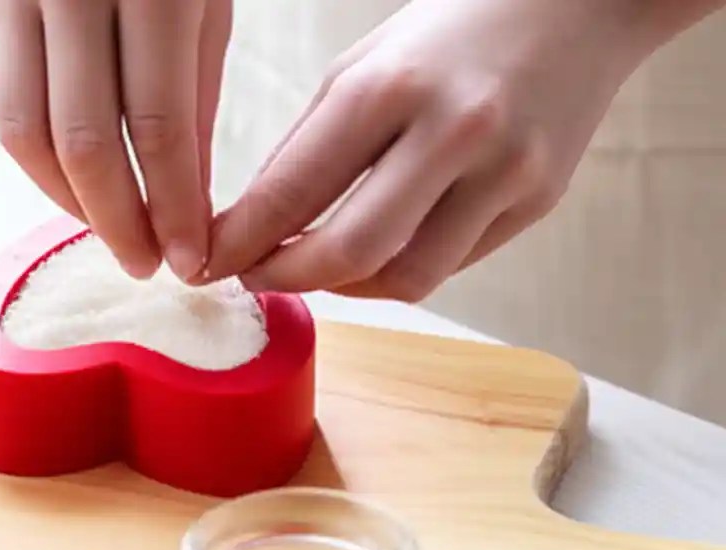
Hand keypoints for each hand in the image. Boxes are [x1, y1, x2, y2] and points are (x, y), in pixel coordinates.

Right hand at [0, 0, 232, 280]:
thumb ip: (195, 93)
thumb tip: (186, 204)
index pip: (159, 128)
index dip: (174, 207)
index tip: (189, 258)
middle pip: (82, 144)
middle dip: (116, 222)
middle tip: (144, 262)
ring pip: (20, 133)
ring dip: (63, 198)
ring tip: (104, 222)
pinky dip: (18, 146)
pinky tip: (56, 164)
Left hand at [203, 0, 662, 300]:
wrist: (577, 6)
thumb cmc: (447, 37)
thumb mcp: (359, 68)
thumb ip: (304, 150)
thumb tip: (247, 228)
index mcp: (388, 87)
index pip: (293, 191)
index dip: (239, 242)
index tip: (205, 265)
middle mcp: (453, 131)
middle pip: (351, 252)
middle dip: (288, 278)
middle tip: (256, 277)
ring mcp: (505, 173)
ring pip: (405, 279)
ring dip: (345, 288)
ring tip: (315, 269)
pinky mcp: (538, 202)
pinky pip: (451, 266)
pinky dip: (398, 271)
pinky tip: (375, 251)